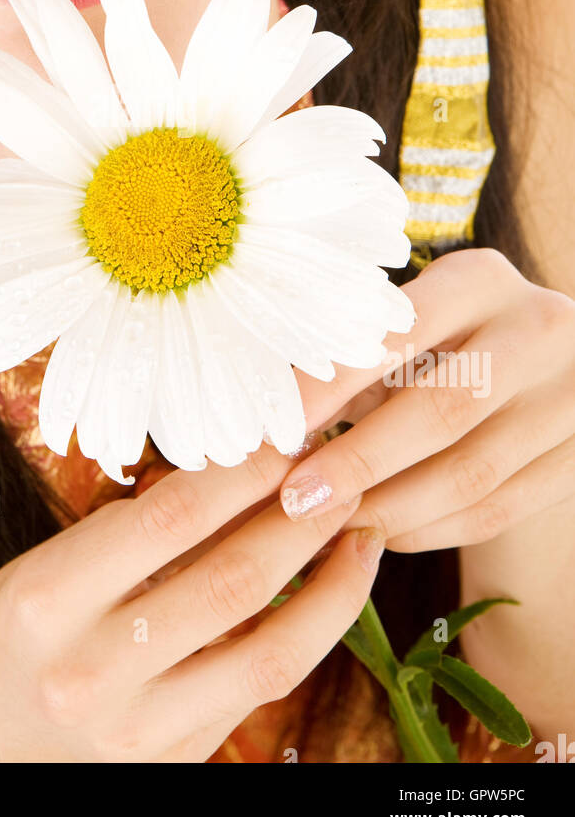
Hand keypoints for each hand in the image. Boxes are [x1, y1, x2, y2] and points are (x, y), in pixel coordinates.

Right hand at [0, 442, 381, 762]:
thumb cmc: (6, 654)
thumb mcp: (32, 579)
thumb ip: (117, 539)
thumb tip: (225, 476)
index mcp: (45, 601)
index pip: (169, 517)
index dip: (244, 469)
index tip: (290, 427)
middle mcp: (92, 669)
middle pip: (231, 576)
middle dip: (302, 512)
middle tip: (344, 462)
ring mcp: (139, 728)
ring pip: (268, 642)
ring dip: (330, 575)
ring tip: (362, 521)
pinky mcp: (177, 761)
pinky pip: (266, 686)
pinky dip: (316, 629)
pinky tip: (339, 585)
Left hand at [278, 247, 574, 550]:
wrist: (560, 358)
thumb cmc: (454, 337)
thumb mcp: (415, 324)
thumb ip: (358, 361)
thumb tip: (271, 419)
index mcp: (480, 281)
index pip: (396, 337)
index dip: (331, 389)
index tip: (274, 432)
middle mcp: (537, 329)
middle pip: (442, 410)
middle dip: (359, 462)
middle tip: (296, 500)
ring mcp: (570, 397)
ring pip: (471, 473)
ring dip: (390, 509)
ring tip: (329, 530)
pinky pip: (498, 510)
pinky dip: (432, 531)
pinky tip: (381, 535)